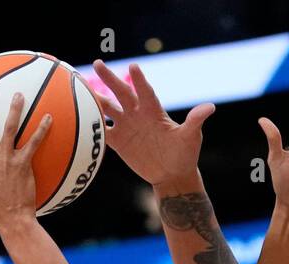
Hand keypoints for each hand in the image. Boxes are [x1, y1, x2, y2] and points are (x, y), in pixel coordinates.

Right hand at [91, 60, 213, 186]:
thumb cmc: (184, 154)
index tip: (133, 66)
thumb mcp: (191, 137)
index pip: (145, 92)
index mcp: (154, 111)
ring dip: (96, 100)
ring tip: (81, 90)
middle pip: (121, 93)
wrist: (172, 174)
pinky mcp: (119, 142)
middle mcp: (138, 115)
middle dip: (110, 79)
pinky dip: (92, 126)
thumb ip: (195, 121)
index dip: (139, 80)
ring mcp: (127, 127)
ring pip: (108, 109)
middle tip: (98, 63)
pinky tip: (79, 118)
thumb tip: (210, 107)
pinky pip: (102, 132)